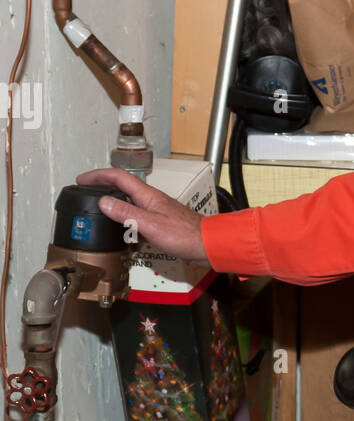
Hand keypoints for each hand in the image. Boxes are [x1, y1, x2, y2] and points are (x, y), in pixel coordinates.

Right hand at [75, 168, 207, 261]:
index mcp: (147, 195)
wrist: (206, 245)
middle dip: (102, 185)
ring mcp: (156, 209)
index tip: (82, 179)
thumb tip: (103, 201)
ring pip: (129, 200)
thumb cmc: (183, 235)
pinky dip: (124, 217)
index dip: (98, 175)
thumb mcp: (149, 224)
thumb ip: (126, 213)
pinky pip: (136, 215)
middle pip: (122, 186)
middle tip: (86, 190)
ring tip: (97, 207)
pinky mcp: (160, 222)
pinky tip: (121, 227)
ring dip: (112, 201)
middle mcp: (151, 199)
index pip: (118, 177)